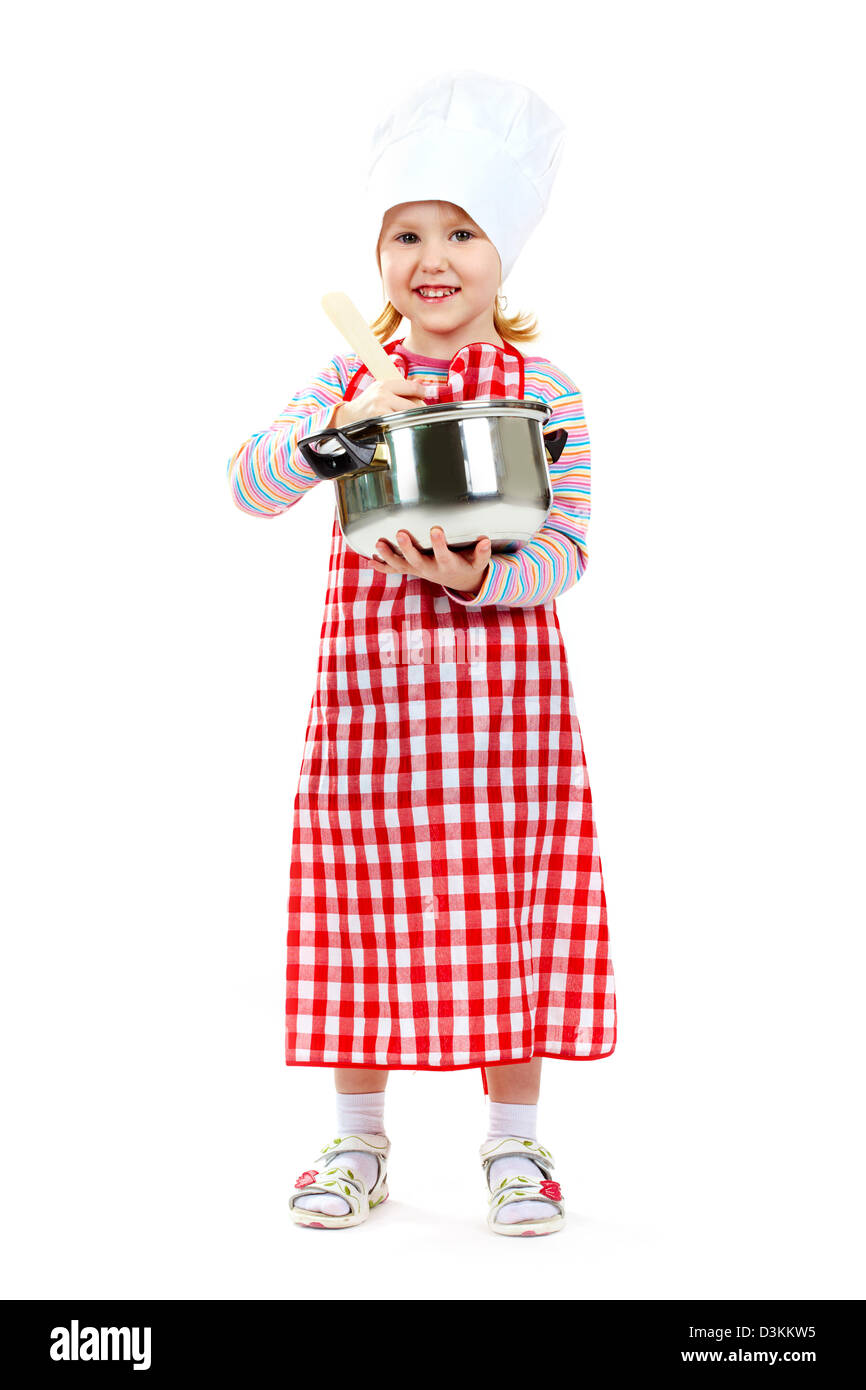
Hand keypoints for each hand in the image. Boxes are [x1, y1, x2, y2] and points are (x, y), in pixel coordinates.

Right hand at [334, 376, 430, 428]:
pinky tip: (401, 426)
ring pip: (406, 415)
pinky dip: (403, 426)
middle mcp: (382, 395)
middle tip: (420, 413)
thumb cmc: (367, 403)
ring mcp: (381, 408)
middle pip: (412, 404)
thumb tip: (420, 382)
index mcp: (384, 384)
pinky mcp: (379, 421)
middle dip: (418, 410)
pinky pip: (398, 425)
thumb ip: (401, 386)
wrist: (349, 416)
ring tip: (410, 420)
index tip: (422, 396)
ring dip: (411, 419)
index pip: (411, 386)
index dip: (421, 391)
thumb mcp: (381, 389)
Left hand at [372, 527, 490, 593]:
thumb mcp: (478, 562)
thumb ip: (482, 553)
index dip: (439, 543)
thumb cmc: (469, 565)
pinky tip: (370, 561)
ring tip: (378, 543)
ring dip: (388, 556)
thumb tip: (485, 541)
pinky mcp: (411, 570)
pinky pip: (395, 570)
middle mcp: (430, 569)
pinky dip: (382, 567)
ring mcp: (418, 570)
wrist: (460, 581)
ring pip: (401, 566)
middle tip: (400, 533)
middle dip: (408, 548)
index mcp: (447, 565)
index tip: (436, 529)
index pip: (443, 554)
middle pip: (416, 560)